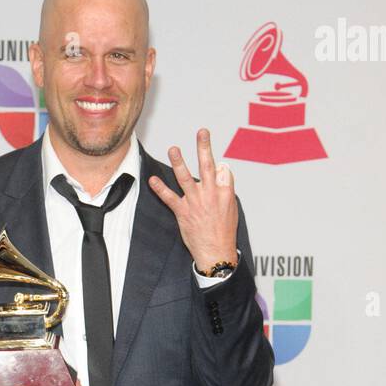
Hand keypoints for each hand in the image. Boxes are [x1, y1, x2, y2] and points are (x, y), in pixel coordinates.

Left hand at [147, 128, 238, 272]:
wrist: (216, 253)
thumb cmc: (224, 232)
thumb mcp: (232, 208)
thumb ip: (225, 187)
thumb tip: (221, 169)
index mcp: (224, 193)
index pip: (222, 171)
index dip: (219, 168)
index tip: (217, 166)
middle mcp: (210, 195)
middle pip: (207, 166)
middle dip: (204, 147)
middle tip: (202, 132)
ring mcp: (195, 203)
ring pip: (186, 178)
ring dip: (179, 162)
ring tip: (173, 149)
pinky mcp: (183, 213)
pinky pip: (170, 198)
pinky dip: (160, 189)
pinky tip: (153, 180)